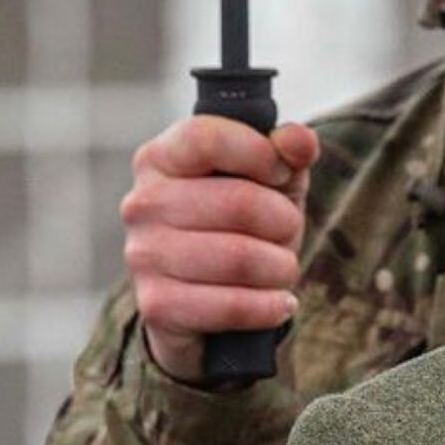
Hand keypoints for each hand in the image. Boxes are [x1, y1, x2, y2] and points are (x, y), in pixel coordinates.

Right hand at [122, 115, 317, 383]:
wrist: (205, 304)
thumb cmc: (239, 229)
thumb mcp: (268, 183)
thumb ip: (286, 153)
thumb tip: (300, 140)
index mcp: (161, 159)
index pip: (207, 138)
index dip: (260, 154)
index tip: (282, 173)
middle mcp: (143, 203)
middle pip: (239, 202)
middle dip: (284, 222)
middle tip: (287, 233)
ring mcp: (144, 255)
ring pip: (241, 257)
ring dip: (281, 267)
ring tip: (282, 269)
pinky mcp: (157, 305)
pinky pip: (232, 305)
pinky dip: (270, 306)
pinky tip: (278, 303)